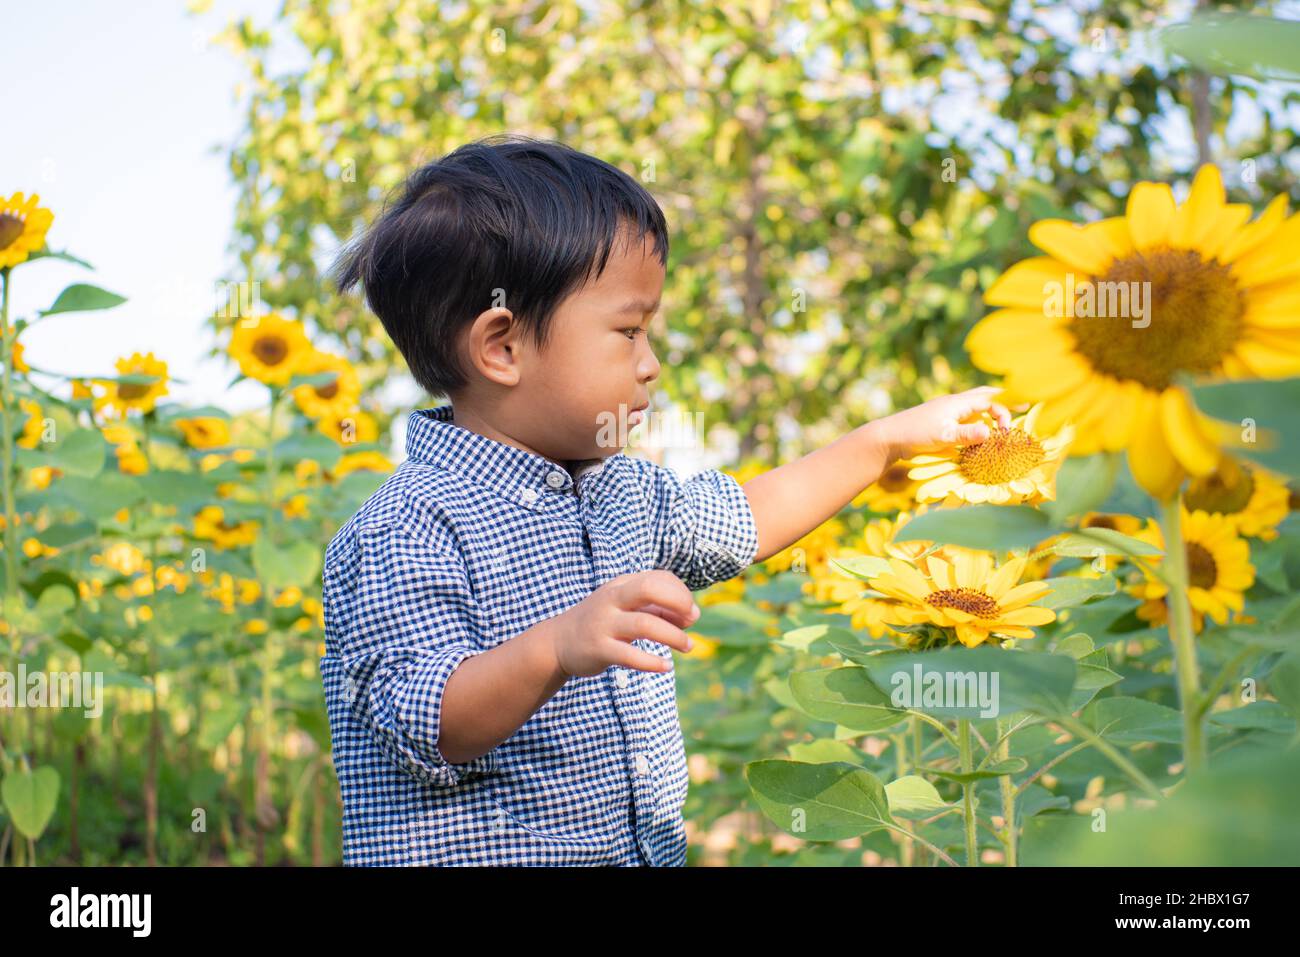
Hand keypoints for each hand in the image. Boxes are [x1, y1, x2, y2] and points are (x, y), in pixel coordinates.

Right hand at [548, 570, 700, 677]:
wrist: (558, 642)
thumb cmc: (603, 622)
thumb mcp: (626, 606)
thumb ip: (657, 607)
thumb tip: (691, 615)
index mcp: (621, 585)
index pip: (659, 578)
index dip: (681, 594)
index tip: (689, 614)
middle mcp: (612, 599)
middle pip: (649, 588)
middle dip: (678, 602)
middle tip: (691, 621)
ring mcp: (604, 624)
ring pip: (645, 624)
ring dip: (673, 636)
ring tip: (688, 646)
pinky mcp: (599, 649)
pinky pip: (630, 656)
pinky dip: (653, 662)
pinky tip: (666, 666)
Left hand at [877, 386, 1019, 459]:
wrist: (890, 436)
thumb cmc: (915, 434)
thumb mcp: (944, 436)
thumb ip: (967, 435)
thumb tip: (991, 433)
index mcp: (958, 403)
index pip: (990, 400)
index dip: (1003, 412)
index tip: (1005, 432)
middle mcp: (955, 403)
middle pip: (985, 395)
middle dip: (1005, 399)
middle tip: (1024, 402)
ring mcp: (948, 410)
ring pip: (976, 403)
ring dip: (992, 406)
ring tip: (1006, 413)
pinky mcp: (942, 420)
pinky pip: (967, 413)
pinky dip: (980, 415)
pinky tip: (981, 424)